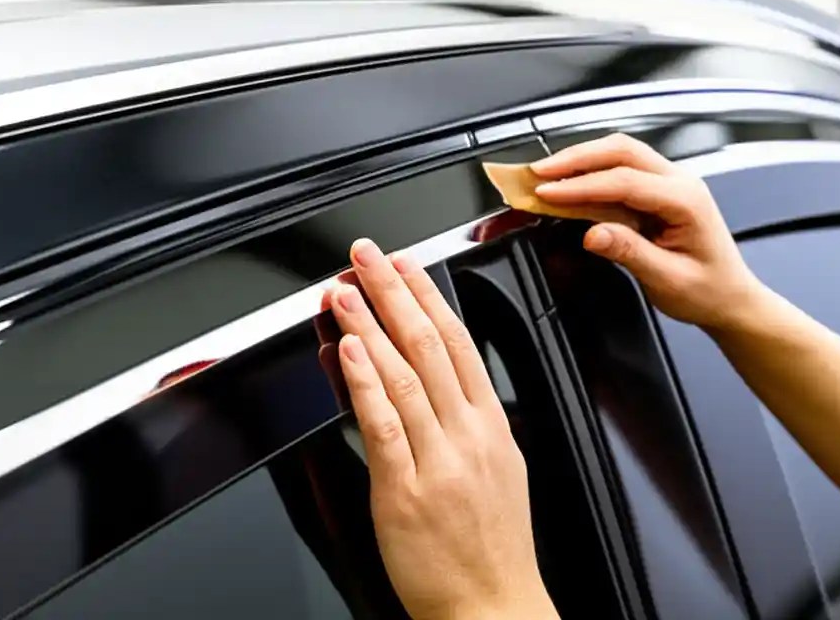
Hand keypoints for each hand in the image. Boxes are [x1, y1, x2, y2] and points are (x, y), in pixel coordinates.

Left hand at [323, 239, 557, 619]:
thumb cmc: (492, 549)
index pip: (460, 341)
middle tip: (366, 255)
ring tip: (344, 289)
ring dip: (370, 324)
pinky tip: (349, 349)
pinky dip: (365, 381)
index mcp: (491, 427)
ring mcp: (438, 461)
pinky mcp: (405, 491)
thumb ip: (464, 422)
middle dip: (394, 291)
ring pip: (405, 374)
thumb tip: (433, 380)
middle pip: (431, 344)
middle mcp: (469, 436)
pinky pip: (383, 424)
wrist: (493, 610)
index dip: (427, 295)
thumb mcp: (496, 470)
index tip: (404, 263)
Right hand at [530, 133, 769, 332]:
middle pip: (622, 151)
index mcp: (686, 201)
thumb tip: (592, 233)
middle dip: (576, 158)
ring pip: (621, 152)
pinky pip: (623, 168)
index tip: (546, 192)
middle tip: (538, 171)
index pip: (624, 181)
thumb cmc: (707, 291)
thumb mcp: (667, 280)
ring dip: (582, 159)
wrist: (731, 298)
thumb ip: (629, 252)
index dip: (580, 185)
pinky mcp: (659, 189)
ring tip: (547, 172)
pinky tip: (571, 181)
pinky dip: (592, 170)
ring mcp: (671, 181)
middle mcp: (680, 182)